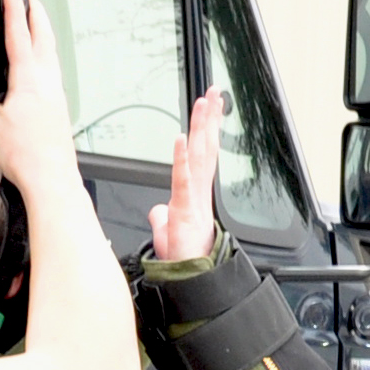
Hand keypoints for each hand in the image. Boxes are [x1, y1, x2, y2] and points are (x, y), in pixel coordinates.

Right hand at [0, 0, 80, 199]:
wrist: (51, 179)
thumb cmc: (26, 157)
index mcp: (28, 77)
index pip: (18, 31)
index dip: (12, 5)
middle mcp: (47, 80)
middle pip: (43, 33)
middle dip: (34, 9)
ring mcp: (57, 92)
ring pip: (51, 50)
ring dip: (42, 30)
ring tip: (35, 21)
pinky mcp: (60, 106)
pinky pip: (52, 69)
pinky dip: (45, 54)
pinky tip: (41, 62)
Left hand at [148, 88, 222, 262]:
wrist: (188, 276)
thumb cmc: (181, 255)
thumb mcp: (166, 230)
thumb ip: (161, 215)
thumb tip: (156, 210)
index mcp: (195, 193)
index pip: (203, 153)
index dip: (207, 129)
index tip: (211, 107)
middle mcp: (197, 191)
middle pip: (205, 147)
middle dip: (210, 118)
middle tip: (214, 93)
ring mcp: (192, 198)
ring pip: (198, 156)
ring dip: (201, 128)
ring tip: (204, 104)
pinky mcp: (184, 209)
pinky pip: (182, 179)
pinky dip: (180, 158)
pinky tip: (180, 138)